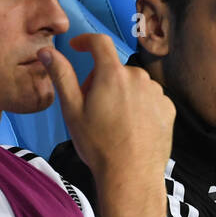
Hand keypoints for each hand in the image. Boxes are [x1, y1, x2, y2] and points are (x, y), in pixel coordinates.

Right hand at [39, 34, 173, 184]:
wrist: (131, 176)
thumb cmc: (98, 145)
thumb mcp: (72, 110)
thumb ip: (61, 76)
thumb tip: (47, 51)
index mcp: (112, 74)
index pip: (99, 42)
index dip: (85, 41)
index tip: (77, 47)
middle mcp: (139, 78)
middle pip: (115, 69)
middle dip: (101, 80)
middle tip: (92, 107)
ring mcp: (157, 93)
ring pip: (134, 84)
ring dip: (122, 93)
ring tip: (113, 122)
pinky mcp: (168, 109)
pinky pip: (150, 99)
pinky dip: (140, 106)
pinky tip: (132, 128)